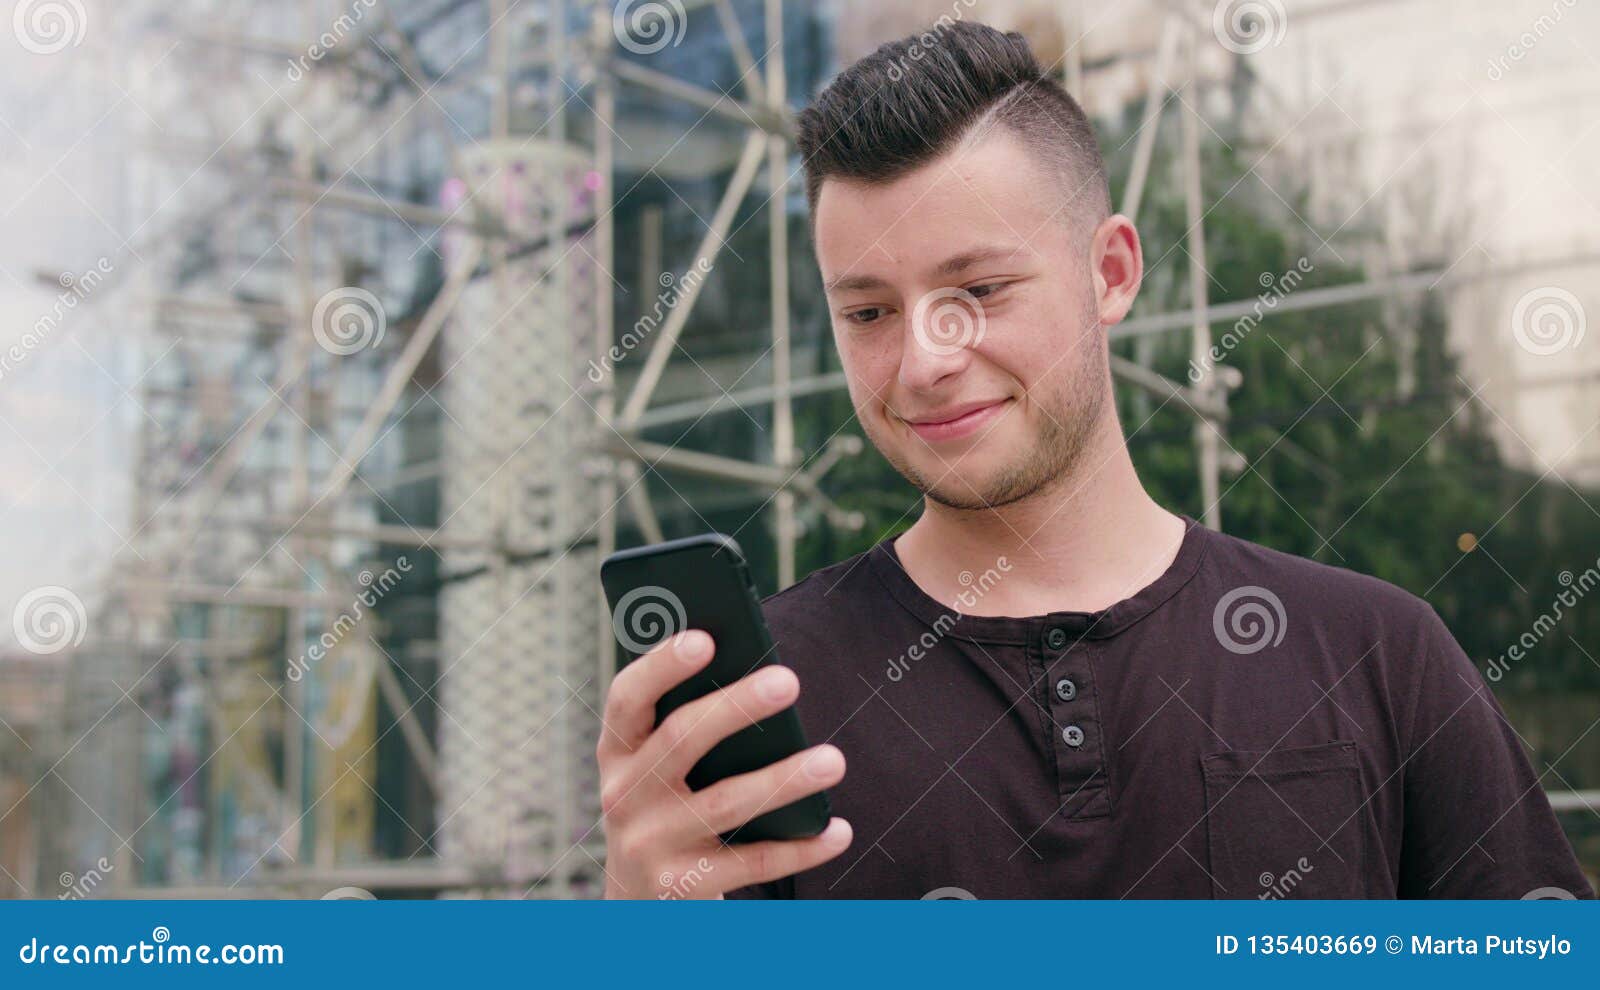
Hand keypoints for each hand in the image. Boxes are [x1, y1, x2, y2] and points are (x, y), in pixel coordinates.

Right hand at [597, 629, 851, 898]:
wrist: (637, 903)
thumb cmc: (665, 809)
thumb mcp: (655, 769)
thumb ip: (685, 724)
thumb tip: (758, 674)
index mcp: (618, 751)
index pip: (627, 699)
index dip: (662, 666)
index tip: (706, 639)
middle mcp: (623, 794)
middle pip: (680, 739)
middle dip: (736, 707)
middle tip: (789, 680)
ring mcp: (648, 844)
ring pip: (725, 802)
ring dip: (783, 779)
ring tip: (833, 761)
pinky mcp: (680, 886)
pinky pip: (751, 862)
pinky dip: (800, 848)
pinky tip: (838, 831)